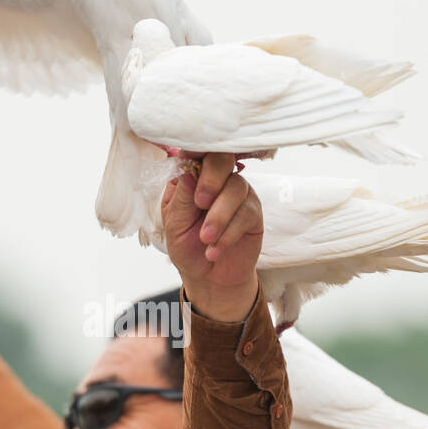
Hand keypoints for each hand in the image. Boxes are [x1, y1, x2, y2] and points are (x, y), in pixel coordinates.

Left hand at [161, 154, 261, 322]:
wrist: (208, 278)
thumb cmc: (188, 247)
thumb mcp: (174, 224)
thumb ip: (181, 198)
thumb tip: (188, 171)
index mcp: (192, 176)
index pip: (195, 151)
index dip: (195, 150)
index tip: (191, 162)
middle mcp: (217, 179)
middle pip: (221, 158)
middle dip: (211, 177)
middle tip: (200, 202)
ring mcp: (237, 194)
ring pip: (236, 187)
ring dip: (219, 216)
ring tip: (205, 239)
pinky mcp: (253, 213)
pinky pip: (246, 213)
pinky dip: (229, 233)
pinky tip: (214, 249)